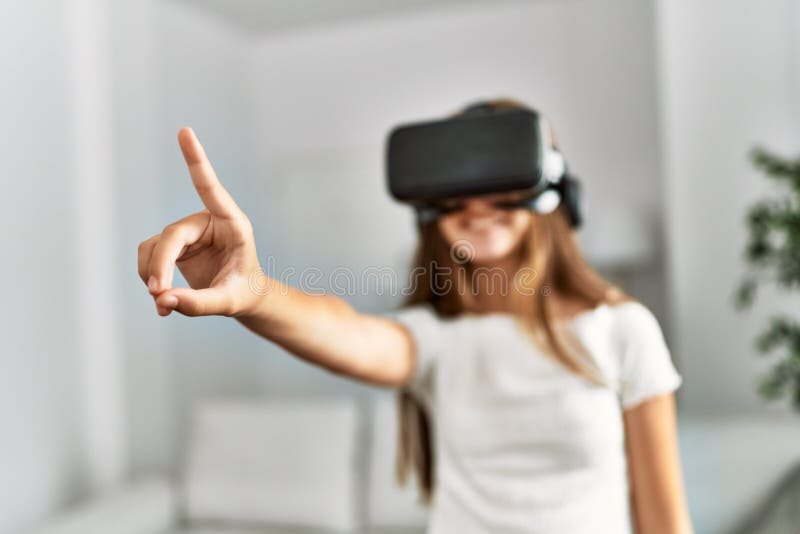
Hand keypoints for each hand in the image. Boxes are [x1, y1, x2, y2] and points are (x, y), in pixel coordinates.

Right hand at [138, 128, 260, 316]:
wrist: (244, 296)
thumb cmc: (244, 292)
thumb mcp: (229, 302)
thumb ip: (199, 303)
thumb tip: (163, 299)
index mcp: (233, 225)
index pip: (210, 188)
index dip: (196, 160)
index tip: (185, 131)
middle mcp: (209, 221)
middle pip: (172, 235)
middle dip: (161, 265)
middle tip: (158, 294)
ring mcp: (189, 231)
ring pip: (155, 246)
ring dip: (153, 274)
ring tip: (165, 303)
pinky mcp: (174, 244)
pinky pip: (148, 255)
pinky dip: (149, 276)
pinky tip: (163, 298)